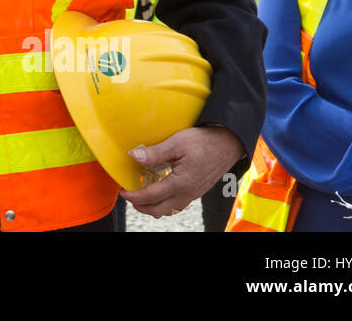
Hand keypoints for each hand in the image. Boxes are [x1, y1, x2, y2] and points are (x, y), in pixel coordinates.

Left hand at [120, 125, 243, 217]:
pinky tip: (160, 191)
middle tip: (130, 196)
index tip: (123, 191)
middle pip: (159, 210)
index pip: (151, 197)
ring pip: (169, 210)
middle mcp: (187, 193)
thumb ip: (154, 153)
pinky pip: (178, 204)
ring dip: (153, 206)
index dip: (134, 196)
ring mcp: (193, 194)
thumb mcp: (177, 143)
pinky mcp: (197, 191)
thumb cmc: (203, 141)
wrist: (228, 143)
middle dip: (141, 207)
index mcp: (180, 183)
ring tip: (142, 196)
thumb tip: (133, 156)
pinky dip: (165, 202)